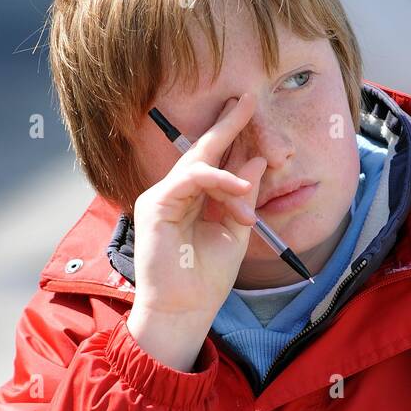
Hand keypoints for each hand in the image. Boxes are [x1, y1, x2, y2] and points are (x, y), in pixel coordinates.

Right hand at [127, 92, 267, 369]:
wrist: (184, 310)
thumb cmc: (206, 279)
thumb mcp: (236, 231)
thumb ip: (243, 197)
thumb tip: (256, 161)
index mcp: (191, 201)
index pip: (212, 162)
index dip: (231, 136)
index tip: (251, 111)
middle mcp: (173, 194)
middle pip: (201, 152)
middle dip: (226, 126)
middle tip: (248, 99)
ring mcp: (161, 197)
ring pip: (199, 166)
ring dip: (231, 177)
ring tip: (248, 195)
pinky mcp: (154, 204)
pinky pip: (189, 179)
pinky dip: (217, 181)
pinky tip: (238, 192)